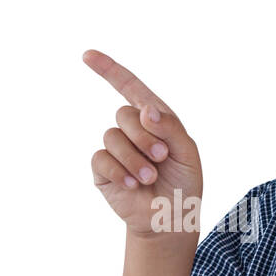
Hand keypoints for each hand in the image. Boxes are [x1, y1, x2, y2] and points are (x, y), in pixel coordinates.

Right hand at [84, 49, 203, 238]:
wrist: (171, 219)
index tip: (87, 55)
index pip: (129, 87)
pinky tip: (133, 185)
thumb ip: (170, 127)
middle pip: (124, 113)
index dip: (109, 69)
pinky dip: (120, 172)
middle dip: (144, 136)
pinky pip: (101, 159)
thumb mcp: (187, 153)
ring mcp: (115, 149)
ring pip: (112, 136)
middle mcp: (132, 130)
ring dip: (134, 159)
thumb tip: (145, 110)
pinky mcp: (103, 171)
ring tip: (149, 178)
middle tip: (160, 158)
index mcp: (154, 119)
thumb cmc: (183, 184)